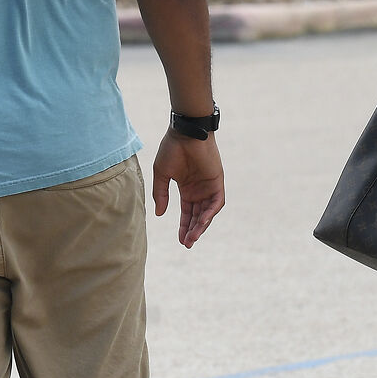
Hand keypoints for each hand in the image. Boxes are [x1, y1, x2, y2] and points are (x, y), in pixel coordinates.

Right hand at [152, 132, 223, 248]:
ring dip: (201, 225)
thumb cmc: (171, 149)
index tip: (181, 241)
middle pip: (198, 216)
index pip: (187, 213)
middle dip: (193, 230)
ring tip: (193, 237)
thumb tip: (159, 214)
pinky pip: (216, 202)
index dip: (184, 227)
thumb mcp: (161, 174)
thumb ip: (160, 194)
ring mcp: (209, 186)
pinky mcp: (217, 182)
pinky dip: (210, 213)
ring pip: (208, 212)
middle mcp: (199, 190)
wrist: (185, 133)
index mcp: (187, 188)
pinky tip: (202, 222)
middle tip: (187, 244)